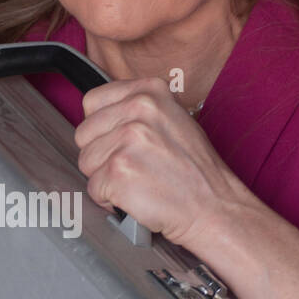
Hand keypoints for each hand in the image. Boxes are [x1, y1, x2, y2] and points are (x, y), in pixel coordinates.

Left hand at [73, 76, 252, 251]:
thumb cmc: (196, 172)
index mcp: (149, 91)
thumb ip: (136, 112)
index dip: (100, 128)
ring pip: (85, 162)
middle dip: (101, 155)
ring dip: (104, 178)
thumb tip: (101, 119)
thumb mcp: (172, 120)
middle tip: (132, 166)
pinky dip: (109, 199)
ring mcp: (128, 139)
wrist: (215, 207)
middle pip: (84, 134)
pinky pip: (92, 188)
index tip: (116, 142)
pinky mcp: (119, 171)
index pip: (92, 102)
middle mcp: (138, 109)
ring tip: (136, 181)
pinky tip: (135, 196)